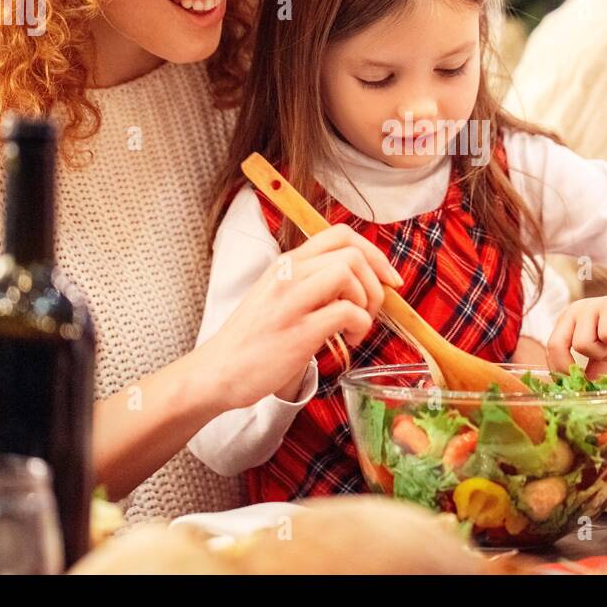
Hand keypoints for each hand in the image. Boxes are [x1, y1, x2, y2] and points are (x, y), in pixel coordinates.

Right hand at [192, 224, 402, 410]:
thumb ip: (311, 282)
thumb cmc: (253, 338)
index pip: (340, 234)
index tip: (388, 278)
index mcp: (287, 263)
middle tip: (373, 308)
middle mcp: (288, 274)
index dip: (374, 252)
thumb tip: (359, 282)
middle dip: (377, 280)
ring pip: (349, 273)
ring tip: (359, 326)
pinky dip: (360, 326)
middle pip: (351, 252)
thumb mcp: (278, 295)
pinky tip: (350, 340)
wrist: (217, 371)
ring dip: (368, 301)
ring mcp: (291, 301)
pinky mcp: (298, 331)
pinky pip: (347, 312)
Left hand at [545, 290, 606, 380]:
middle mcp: (574, 313)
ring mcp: (591, 307)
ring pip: (581, 344)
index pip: (551, 349)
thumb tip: (583, 387)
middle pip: (555, 345)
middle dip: (570, 366)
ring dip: (600, 353)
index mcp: (568, 323)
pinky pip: (605, 334)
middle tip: (590, 375)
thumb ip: (594, 367)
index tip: (576, 386)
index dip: (560, 371)